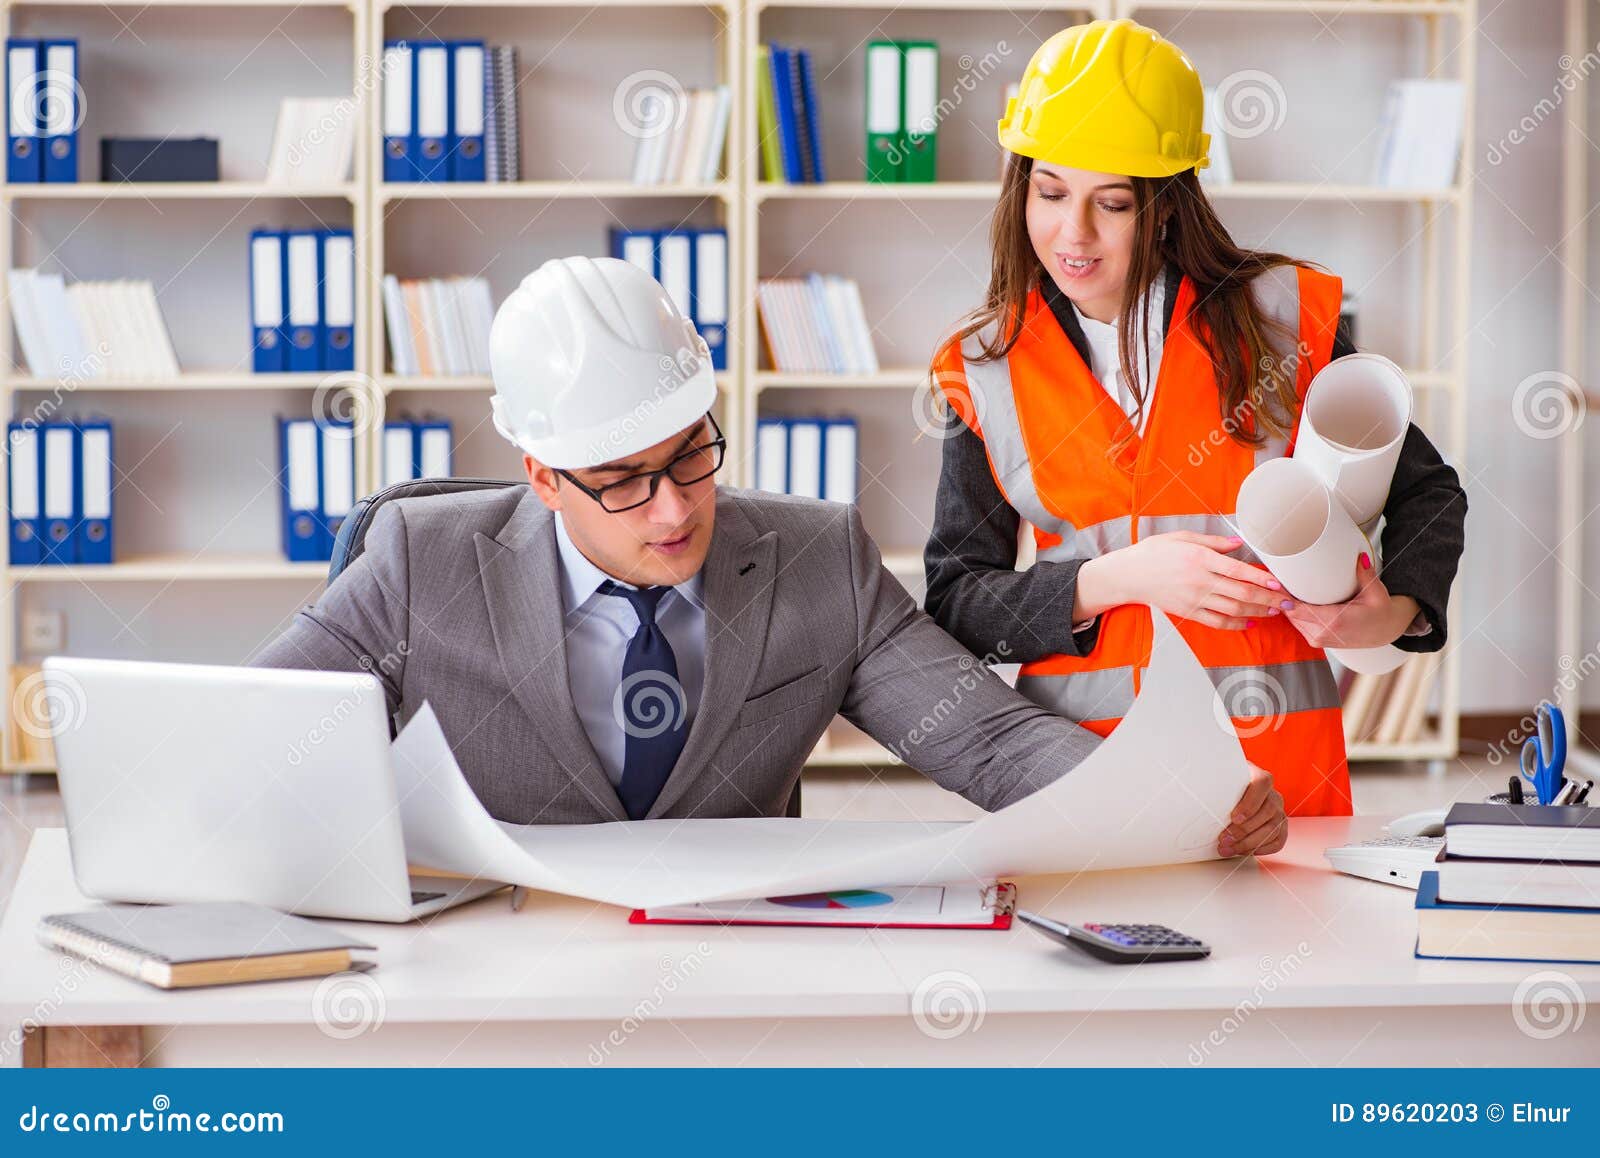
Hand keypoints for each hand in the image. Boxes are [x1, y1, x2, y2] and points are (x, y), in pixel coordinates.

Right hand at [1076, 532, 1285, 630]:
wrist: (1128, 575)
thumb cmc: (1154, 553)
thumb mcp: (1182, 537)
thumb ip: (1213, 542)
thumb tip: (1239, 544)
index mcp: (1200, 559)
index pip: (1239, 571)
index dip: (1264, 579)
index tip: (1281, 584)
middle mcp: (1200, 581)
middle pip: (1243, 593)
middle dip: (1270, 599)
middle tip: (1289, 602)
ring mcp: (1194, 599)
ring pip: (1234, 609)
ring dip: (1258, 612)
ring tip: (1274, 611)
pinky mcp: (1188, 612)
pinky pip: (1217, 622)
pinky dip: (1236, 624)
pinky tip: (1249, 622)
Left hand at [1218, 765, 1286, 857]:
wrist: (1231, 795)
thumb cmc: (1223, 788)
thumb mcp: (1217, 778)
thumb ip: (1211, 779)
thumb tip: (1192, 783)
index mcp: (1258, 776)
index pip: (1262, 783)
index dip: (1250, 802)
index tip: (1233, 817)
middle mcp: (1273, 794)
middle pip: (1267, 811)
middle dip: (1243, 830)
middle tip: (1223, 839)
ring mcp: (1278, 811)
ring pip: (1272, 829)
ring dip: (1248, 843)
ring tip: (1228, 849)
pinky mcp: (1280, 828)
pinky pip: (1277, 841)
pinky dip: (1261, 849)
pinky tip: (1244, 851)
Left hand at [1281, 553, 1418, 648]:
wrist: (1384, 632)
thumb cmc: (1380, 612)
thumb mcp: (1375, 591)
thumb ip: (1365, 574)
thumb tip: (1359, 556)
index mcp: (1334, 622)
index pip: (1297, 609)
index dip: (1282, 596)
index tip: (1273, 581)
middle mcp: (1322, 634)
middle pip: (1290, 613)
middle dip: (1280, 597)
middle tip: (1271, 576)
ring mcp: (1318, 639)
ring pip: (1291, 619)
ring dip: (1284, 604)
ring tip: (1278, 585)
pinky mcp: (1316, 640)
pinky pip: (1297, 624)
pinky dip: (1292, 611)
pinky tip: (1288, 597)